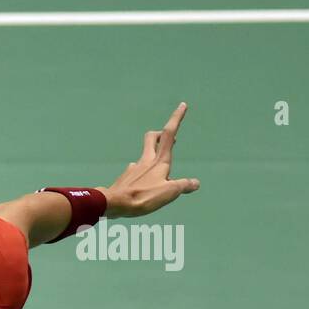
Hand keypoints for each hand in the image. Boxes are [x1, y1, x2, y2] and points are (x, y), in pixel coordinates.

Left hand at [100, 102, 199, 218]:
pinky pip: (136, 171)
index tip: (182, 105)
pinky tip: (142, 183)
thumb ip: (183, 186)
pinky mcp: (126, 178)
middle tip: (167, 136)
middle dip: (160, 133)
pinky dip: (142, 173)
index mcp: (159, 161)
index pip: (169, 135)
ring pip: (144, 155)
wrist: (113, 203)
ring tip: (160, 169)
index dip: (176, 119)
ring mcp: (134, 168)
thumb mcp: (169, 192)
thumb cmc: (143, 196)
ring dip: (152, 155)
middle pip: (152, 138)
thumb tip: (195, 183)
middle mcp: (146, 160)